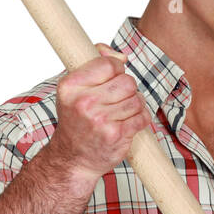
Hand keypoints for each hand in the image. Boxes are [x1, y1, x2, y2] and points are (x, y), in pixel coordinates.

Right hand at [46, 44, 150, 182]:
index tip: (111, 80)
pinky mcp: (117, 135)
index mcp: (71, 86)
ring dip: (135, 105)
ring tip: (121, 113)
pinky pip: (142, 117)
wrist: (72, 158)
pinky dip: (140, 119)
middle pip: (127, 81)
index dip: (116, 70)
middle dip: (127, 89)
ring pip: (137, 99)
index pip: (109, 64)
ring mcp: (101, 120)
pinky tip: (127, 123)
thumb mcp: (75, 88)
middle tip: (117, 100)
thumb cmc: (76, 120)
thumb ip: (95, 63)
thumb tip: (122, 56)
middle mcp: (84, 102)